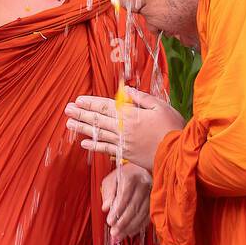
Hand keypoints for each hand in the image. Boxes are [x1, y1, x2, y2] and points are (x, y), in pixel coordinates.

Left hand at [67, 87, 183, 171]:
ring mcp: (123, 143)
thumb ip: (141, 97)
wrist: (178, 153)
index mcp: (130, 114)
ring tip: (69, 124)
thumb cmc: (172, 127)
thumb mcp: (160, 106)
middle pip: (98, 119)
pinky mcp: (126, 155)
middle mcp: (123, 128)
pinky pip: (106, 149)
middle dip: (81, 114)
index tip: (78, 100)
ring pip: (98, 134)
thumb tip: (125, 90)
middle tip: (67, 109)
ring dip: (82, 128)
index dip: (90, 103)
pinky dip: (94, 146)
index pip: (105, 106)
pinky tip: (84, 143)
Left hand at [101, 162, 151, 244]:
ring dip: (130, 226)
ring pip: (142, 213)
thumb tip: (106, 207)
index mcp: (131, 176)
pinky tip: (130, 232)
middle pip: (134, 206)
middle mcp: (144, 184)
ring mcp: (152, 193)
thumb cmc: (122, 178)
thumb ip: (108, 193)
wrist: (138, 173)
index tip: (110, 221)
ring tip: (120, 235)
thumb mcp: (110, 181)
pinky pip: (148, 216)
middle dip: (123, 221)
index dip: (117, 210)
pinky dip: (139, 226)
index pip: (125, 195)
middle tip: (114, 232)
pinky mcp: (155, 202)